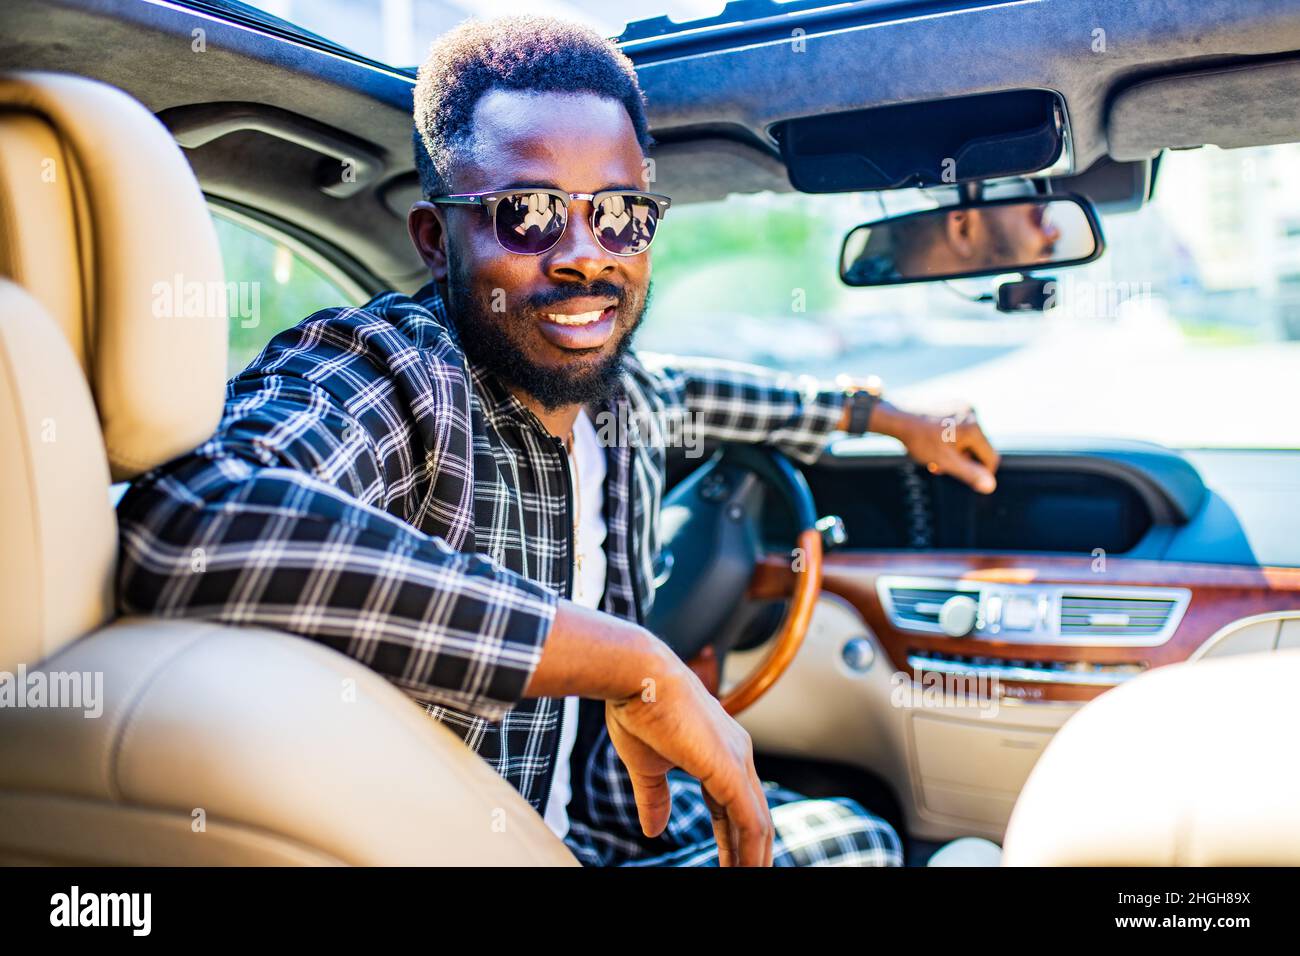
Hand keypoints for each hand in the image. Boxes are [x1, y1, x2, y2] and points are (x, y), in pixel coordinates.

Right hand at [605, 646, 773, 866]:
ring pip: (757, 822)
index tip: (730, 862)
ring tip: (749, 880)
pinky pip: (749, 821)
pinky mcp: (730, 769)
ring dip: (754, 857)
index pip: (734, 804)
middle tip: (745, 876)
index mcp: (719, 749)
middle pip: (753, 814)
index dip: (732, 838)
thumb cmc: (637, 707)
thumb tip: (654, 830)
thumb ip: (656, 798)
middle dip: (751, 851)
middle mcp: (736, 753)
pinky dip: (750, 850)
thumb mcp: (645, 764)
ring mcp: (737, 760)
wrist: (636, 675)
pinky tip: (746, 871)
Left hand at [872, 401, 1000, 493]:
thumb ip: (969, 474)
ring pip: (968, 439)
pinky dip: (951, 440)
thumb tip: (991, 486)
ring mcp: (962, 407)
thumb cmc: (919, 440)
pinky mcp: (952, 405)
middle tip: (940, 468)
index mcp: (974, 428)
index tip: (963, 479)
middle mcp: (972, 414)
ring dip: (955, 452)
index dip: (980, 473)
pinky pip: (959, 428)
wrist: (897, 417)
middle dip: (963, 461)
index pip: (990, 457)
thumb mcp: (945, 461)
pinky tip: (934, 444)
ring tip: (935, 458)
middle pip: (978, 448)